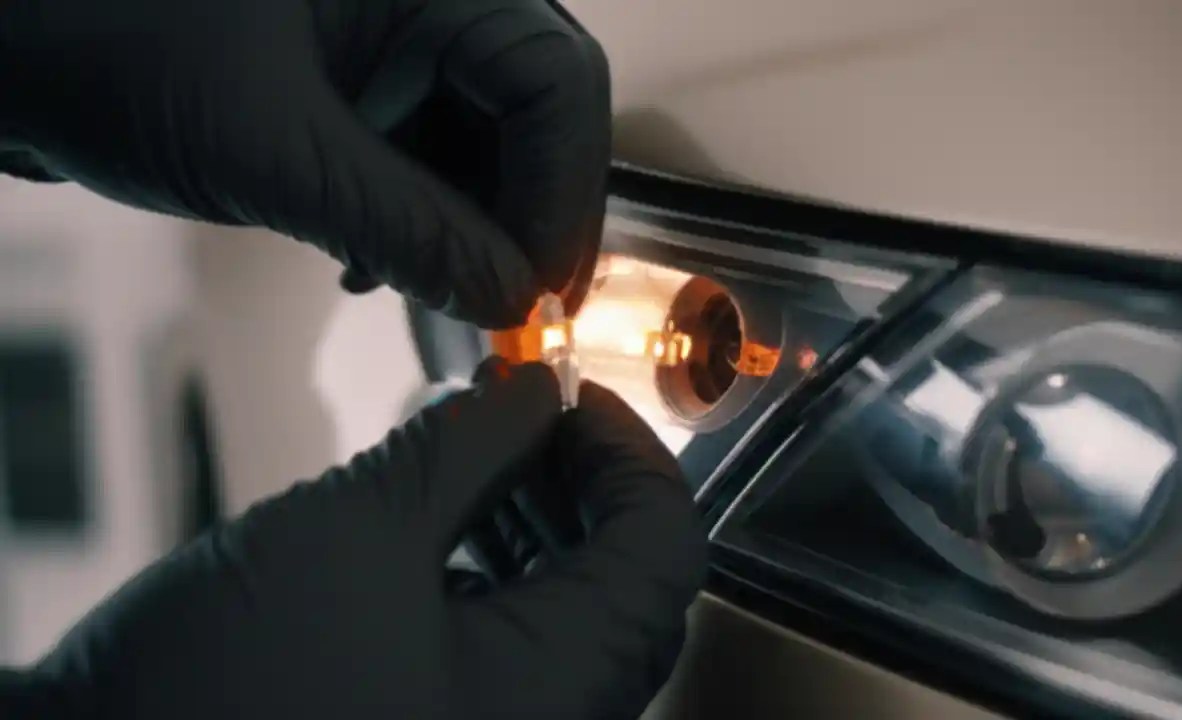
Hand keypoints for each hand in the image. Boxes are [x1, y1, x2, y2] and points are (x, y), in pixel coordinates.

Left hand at [0, 0, 609, 327]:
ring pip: (490, 148)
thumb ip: (406, 229)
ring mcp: (395, 46)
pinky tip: (370, 266)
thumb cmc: (113, 49)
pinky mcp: (362, 89)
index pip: (552, 79)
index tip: (534, 288)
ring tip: (428, 293)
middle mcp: (427, 6)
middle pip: (537, 114)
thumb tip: (508, 299)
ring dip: (471, 234)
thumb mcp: (275, 153)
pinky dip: (421, 225)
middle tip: (511, 308)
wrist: (17, 47)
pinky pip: (432, 162)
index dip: (559, 191)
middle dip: (526, 217)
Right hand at [33, 363, 704, 718]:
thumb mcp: (358, 532)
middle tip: (526, 408)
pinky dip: (497, 570)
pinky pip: (515, 650)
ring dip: (539, 517)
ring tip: (480, 445)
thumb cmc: (213, 689)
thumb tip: (530, 386)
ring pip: (572, 615)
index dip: (629, 448)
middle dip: (581, 477)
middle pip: (626, 582)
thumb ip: (466, 448)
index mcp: (558, 692)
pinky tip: (444, 513)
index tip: (574, 389)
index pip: (665, 549)